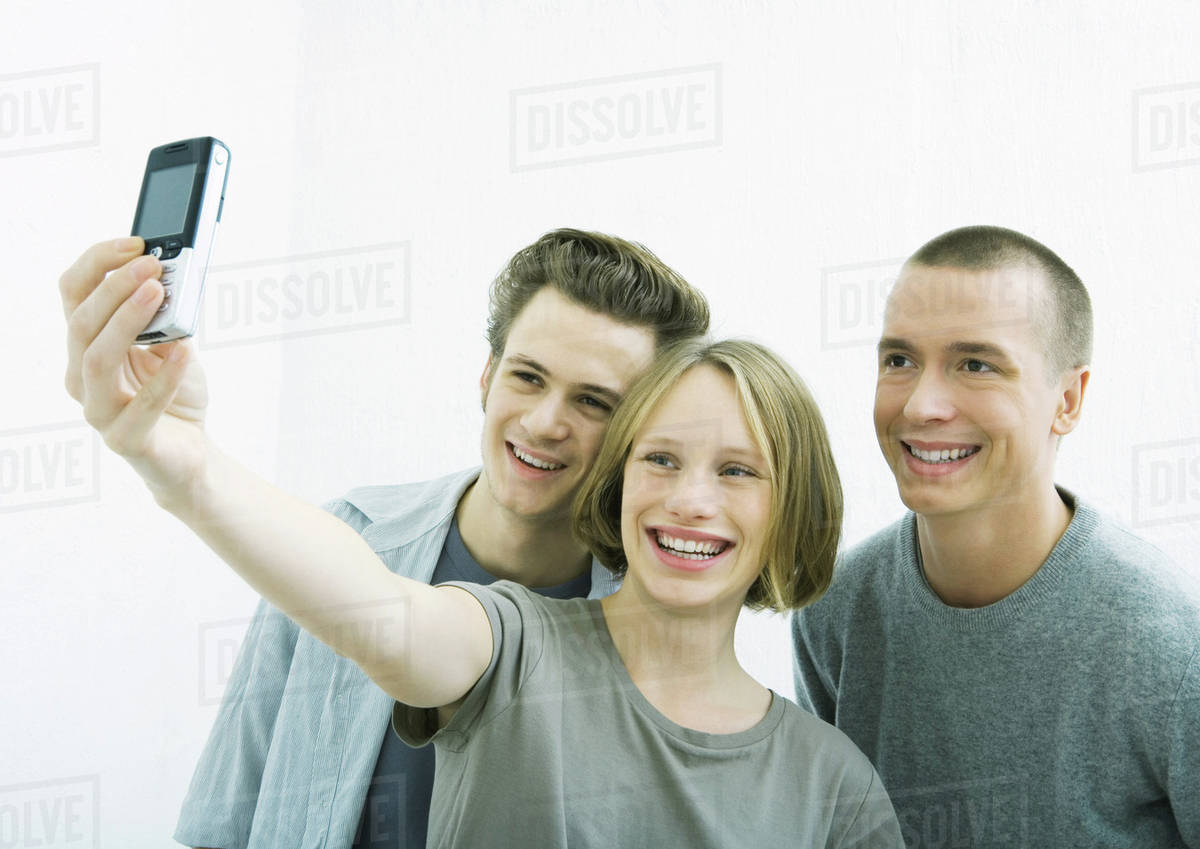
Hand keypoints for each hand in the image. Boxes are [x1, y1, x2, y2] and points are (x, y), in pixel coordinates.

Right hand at [60, 237, 209, 506]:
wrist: (190, 453)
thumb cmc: (175, 397)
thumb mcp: (174, 346)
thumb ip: (167, 318)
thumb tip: (171, 277)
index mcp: (88, 345)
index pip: (74, 294)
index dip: (97, 263)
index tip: (135, 243)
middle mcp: (83, 375)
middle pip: (82, 323)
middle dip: (115, 287)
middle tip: (150, 264)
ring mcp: (98, 410)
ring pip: (97, 359)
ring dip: (127, 320)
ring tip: (158, 293)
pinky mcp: (124, 439)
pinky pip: (139, 406)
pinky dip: (164, 375)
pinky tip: (185, 350)